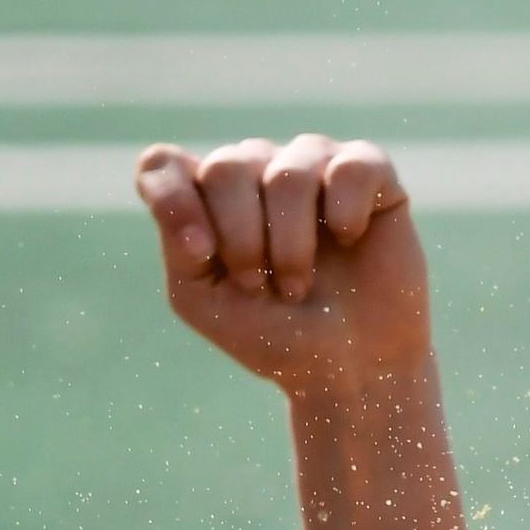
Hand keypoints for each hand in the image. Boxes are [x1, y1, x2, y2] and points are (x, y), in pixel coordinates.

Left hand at [133, 134, 431, 396]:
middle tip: (260, 286)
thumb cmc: (273, 334)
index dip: (171, 200)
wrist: (348, 367)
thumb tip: (187, 208)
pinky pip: (350, 166)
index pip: (163, 165)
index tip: (199, 254)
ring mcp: (310, 162)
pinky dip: (346, 213)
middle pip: (224, 167)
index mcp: (205, 199)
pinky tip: (350, 239)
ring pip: (288, 171)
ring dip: (292, 243)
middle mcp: (254, 168)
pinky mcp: (367, 169)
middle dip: (241, 239)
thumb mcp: (205, 302)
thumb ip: (179, 247)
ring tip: (300, 285)